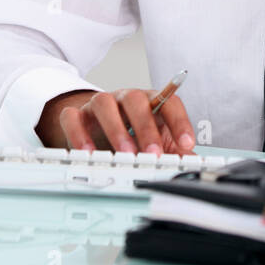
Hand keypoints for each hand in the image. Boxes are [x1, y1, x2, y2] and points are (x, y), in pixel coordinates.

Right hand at [35, 88, 195, 155]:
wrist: (97, 125)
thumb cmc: (132, 132)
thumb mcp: (158, 141)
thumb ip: (175, 152)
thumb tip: (192, 166)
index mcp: (150, 102)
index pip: (169, 101)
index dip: (179, 121)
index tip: (186, 143)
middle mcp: (125, 98)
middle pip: (136, 100)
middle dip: (146, 128)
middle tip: (153, 154)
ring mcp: (100, 104)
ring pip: (104, 103)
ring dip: (116, 129)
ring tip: (125, 154)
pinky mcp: (78, 115)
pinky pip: (73, 117)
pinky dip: (79, 134)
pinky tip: (88, 153)